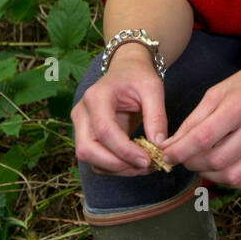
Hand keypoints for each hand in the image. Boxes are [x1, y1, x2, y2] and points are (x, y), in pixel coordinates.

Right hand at [71, 47, 167, 175]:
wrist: (126, 70)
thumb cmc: (138, 77)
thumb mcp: (153, 88)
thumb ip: (156, 115)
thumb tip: (159, 145)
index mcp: (96, 97)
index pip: (104, 130)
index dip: (124, 150)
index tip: (147, 160)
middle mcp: (82, 113)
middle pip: (87, 149)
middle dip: (116, 164)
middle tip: (145, 166)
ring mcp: (81, 126)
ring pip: (90, 159)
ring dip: (117, 169)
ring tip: (145, 165)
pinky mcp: (87, 137)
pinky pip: (97, 160)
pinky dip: (115, 167)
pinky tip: (136, 162)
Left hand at [159, 54, 240, 188]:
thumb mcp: (219, 91)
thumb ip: (195, 120)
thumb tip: (171, 144)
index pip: (203, 138)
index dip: (180, 150)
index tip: (165, 154)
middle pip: (216, 160)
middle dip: (191, 162)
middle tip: (182, 157)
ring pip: (231, 175)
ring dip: (208, 174)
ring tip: (200, 161)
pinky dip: (226, 178)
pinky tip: (220, 166)